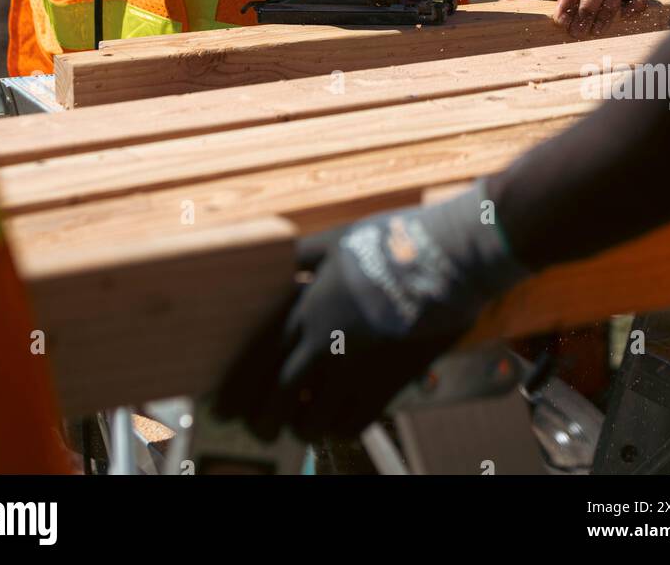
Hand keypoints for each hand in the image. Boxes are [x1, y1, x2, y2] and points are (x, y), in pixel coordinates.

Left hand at [213, 183, 528, 441]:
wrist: (449, 258)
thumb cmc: (392, 240)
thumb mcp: (337, 239)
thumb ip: (301, 255)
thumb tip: (277, 262)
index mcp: (307, 306)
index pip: (257, 360)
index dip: (235, 389)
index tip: (221, 407)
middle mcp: (324, 342)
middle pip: (276, 398)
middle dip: (261, 420)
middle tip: (259, 426)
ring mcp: (358, 366)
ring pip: (313, 420)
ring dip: (300, 427)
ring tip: (298, 426)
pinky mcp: (390, 382)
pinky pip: (354, 423)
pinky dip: (339, 429)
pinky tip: (336, 422)